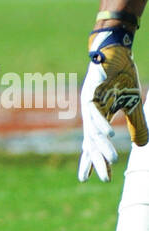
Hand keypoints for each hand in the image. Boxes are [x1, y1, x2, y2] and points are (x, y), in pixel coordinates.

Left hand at [78, 29, 145, 181]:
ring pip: (93, 126)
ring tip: (111, 158)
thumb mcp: (133, 106)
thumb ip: (136, 126)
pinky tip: (108, 132)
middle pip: (91, 139)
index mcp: (98, 115)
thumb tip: (142, 146)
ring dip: (102, 142)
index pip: (93, 142)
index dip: (94, 160)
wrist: (118, 52)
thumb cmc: (122, 78)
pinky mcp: (91, 88)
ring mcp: (88, 99)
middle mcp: (90, 110)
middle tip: (104, 177)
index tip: (97, 178)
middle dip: (98, 158)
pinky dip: (101, 120)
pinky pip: (94, 106)